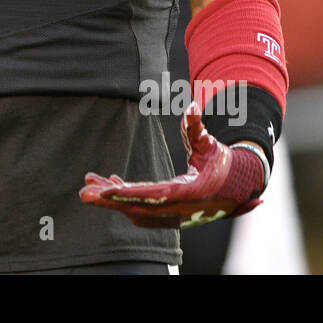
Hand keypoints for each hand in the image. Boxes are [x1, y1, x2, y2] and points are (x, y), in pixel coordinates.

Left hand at [80, 105, 265, 228]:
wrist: (239, 187)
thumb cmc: (222, 162)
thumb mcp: (210, 144)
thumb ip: (197, 127)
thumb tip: (191, 106)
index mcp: (190, 193)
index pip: (152, 195)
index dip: (126, 193)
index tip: (103, 191)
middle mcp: (180, 210)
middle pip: (138, 208)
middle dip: (109, 200)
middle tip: (82, 193)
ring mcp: (174, 217)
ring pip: (137, 210)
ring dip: (113, 198)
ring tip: (89, 183)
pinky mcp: (169, 216)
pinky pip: (141, 210)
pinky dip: (124, 199)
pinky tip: (110, 185)